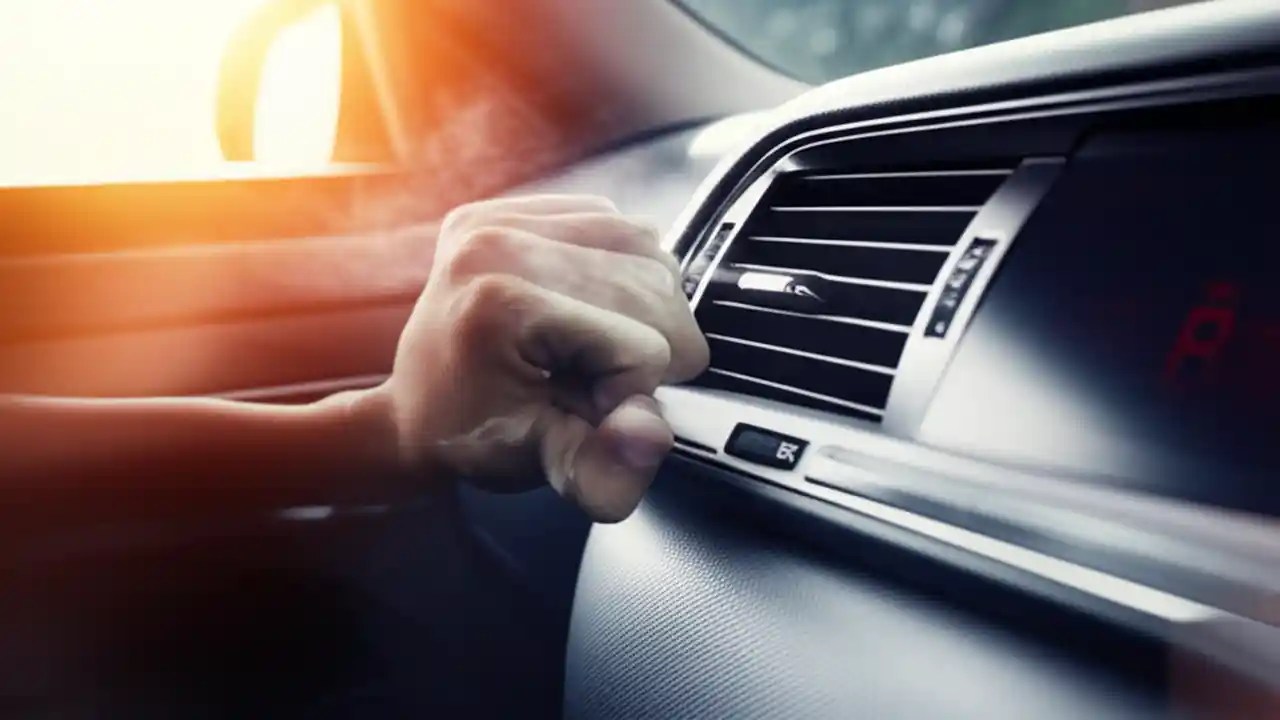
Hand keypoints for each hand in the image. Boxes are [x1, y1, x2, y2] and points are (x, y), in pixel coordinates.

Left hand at [370, 194, 707, 521]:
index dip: (629, 394)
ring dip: (645, 306)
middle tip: (593, 380)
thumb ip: (603, 466)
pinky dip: (623, 269)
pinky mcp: (514, 207)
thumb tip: (651, 436)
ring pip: (648, 250)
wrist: (418, 407)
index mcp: (500, 303)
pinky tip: (587, 306)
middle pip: (653, 288)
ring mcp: (504, 217)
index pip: (641, 348)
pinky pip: (617, 223)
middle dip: (648, 345)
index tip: (585, 410)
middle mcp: (499, 243)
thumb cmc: (473, 438)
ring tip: (594, 344)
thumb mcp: (541, 466)